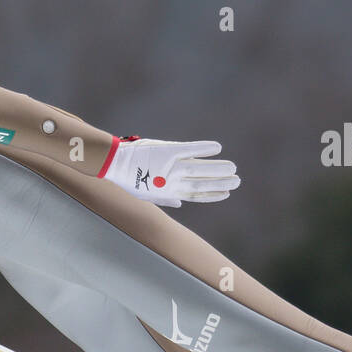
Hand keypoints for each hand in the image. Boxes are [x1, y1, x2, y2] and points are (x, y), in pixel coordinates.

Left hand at [101, 136, 239, 206]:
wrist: (114, 163)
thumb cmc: (128, 178)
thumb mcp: (145, 194)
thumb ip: (165, 199)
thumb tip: (180, 204)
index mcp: (168, 192)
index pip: (195, 195)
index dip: (212, 194)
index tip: (226, 193)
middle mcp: (172, 181)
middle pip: (202, 183)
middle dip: (221, 183)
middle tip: (237, 181)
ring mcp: (170, 166)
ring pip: (200, 169)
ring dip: (218, 169)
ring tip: (233, 168)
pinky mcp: (167, 151)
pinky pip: (190, 149)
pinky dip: (204, 148)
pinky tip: (217, 147)